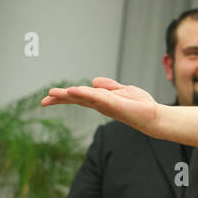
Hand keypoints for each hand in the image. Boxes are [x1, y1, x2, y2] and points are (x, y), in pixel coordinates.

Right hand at [42, 78, 160, 134]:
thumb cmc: (141, 105)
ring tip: (53, 94)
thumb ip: (109, 86)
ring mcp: (106, 105)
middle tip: (43, 101)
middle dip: (60, 99)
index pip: (79, 97)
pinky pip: (97, 97)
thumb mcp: (123, 91)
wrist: (154, 116)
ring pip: (84, 98)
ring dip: (68, 96)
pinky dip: (85, 93)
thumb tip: (93, 81)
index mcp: (100, 101)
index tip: (48, 96)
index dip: (64, 96)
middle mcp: (101, 105)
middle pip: (77, 99)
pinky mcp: (114, 104)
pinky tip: (73, 90)